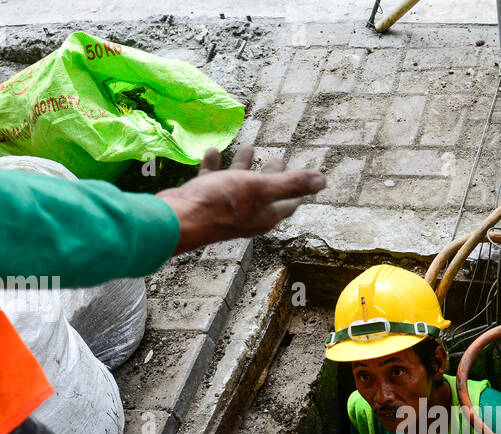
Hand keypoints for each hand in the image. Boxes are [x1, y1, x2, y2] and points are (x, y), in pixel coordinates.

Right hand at [157, 145, 325, 254]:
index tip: (304, 178)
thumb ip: (290, 184)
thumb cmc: (220, 204)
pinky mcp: (204, 201)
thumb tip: (323, 181)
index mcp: (264, 214)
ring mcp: (224, 209)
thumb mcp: (260, 188)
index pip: (288, 203)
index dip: (298, 191)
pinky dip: (215, 166)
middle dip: (272, 175)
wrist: (177, 219)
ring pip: (238, 184)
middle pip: (264, 193)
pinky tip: (213, 151)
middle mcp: (247, 215)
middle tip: (276, 159)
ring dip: (244, 167)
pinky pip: (213, 180)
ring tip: (248, 147)